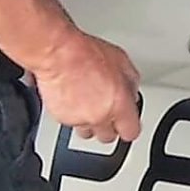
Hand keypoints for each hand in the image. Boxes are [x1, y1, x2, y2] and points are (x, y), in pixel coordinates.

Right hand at [29, 30, 141, 144]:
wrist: (57, 54)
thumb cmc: (86, 54)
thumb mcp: (121, 61)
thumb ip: (130, 83)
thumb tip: (131, 94)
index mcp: (119, 105)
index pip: (130, 132)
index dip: (128, 127)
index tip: (126, 122)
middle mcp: (100, 117)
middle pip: (108, 136)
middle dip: (107, 125)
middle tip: (105, 109)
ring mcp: (80, 120)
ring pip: (87, 132)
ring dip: (88, 121)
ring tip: (86, 102)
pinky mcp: (61, 119)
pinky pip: (70, 122)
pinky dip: (71, 113)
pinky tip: (72, 98)